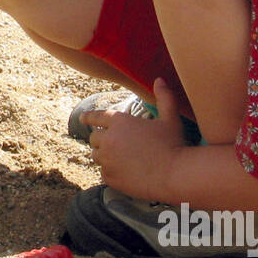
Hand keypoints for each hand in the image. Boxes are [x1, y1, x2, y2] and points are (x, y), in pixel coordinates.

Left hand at [81, 78, 188, 200]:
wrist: (175, 175)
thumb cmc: (174, 144)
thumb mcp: (170, 118)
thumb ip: (164, 97)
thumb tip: (159, 80)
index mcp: (120, 122)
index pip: (96, 117)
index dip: (88, 117)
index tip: (82, 118)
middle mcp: (109, 139)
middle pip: (94, 138)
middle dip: (101, 139)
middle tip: (114, 144)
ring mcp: (107, 160)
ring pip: (96, 156)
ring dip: (104, 155)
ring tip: (119, 158)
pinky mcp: (110, 177)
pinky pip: (103, 173)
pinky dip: (111, 172)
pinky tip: (124, 173)